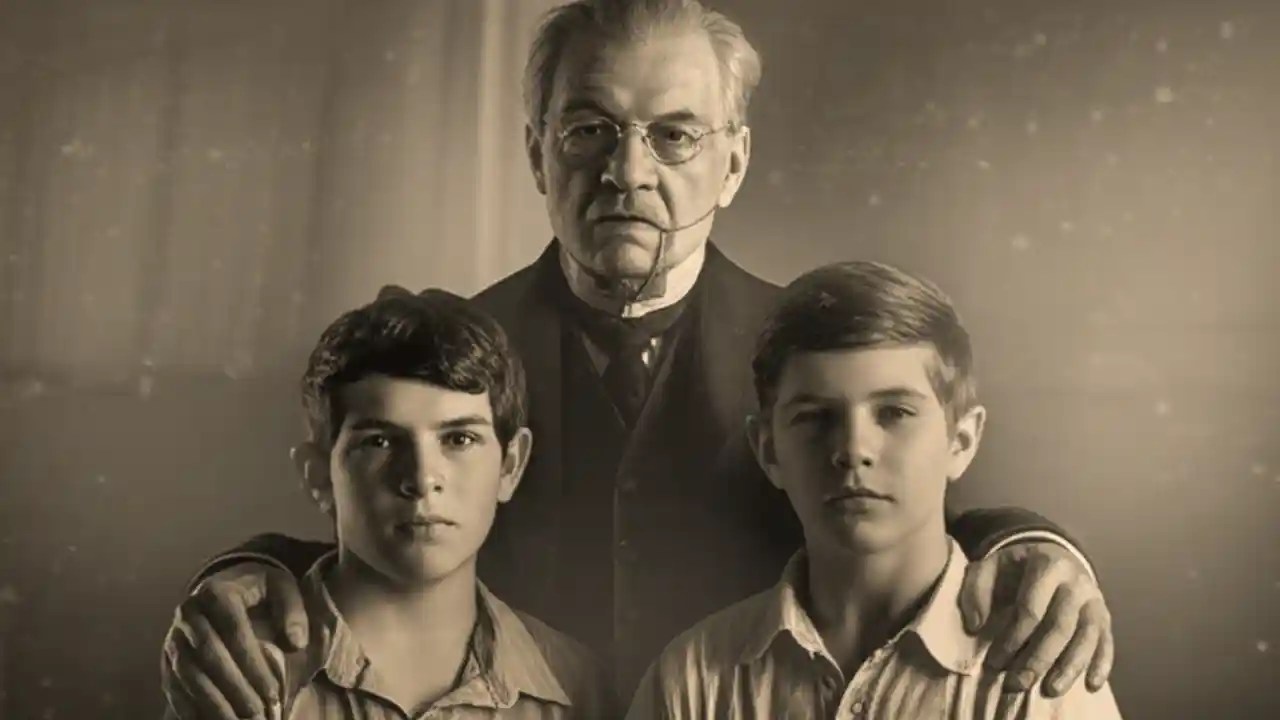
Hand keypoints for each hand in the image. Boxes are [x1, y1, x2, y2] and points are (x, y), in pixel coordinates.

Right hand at [161, 562, 307, 718]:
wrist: (222, 586)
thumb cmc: (258, 590)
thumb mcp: (281, 587)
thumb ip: (292, 610)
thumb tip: (297, 642)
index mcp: (217, 591)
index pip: (234, 630)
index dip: (253, 664)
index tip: (273, 692)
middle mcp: (189, 613)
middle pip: (209, 655)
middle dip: (234, 689)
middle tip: (256, 715)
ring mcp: (174, 637)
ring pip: (189, 674)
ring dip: (212, 704)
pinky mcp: (166, 658)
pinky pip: (173, 686)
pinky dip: (189, 708)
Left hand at [959, 541, 1113, 696]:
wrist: (1051, 555)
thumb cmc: (1014, 569)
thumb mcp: (988, 568)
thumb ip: (976, 591)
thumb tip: (975, 625)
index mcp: (1045, 565)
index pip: (1030, 609)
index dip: (1012, 639)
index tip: (994, 663)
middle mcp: (1075, 581)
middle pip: (1060, 626)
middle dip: (1038, 659)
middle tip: (1017, 684)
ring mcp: (1094, 598)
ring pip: (1087, 636)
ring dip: (1069, 667)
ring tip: (1050, 691)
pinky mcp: (1104, 614)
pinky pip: (1107, 640)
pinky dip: (1102, 664)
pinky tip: (1092, 686)